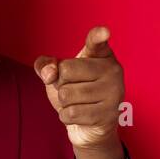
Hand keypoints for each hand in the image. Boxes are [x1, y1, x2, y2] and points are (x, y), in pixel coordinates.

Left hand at [33, 26, 122, 150]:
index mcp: (101, 55)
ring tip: (78, 102)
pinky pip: (70, 113)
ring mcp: (114, 92)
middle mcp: (112, 70)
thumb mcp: (57, 75)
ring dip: (64, 102)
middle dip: (61, 83)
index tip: (103, 32)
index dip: (98, 36)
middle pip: (66, 70)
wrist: (88, 126)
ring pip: (66, 94)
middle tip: (74, 88)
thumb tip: (50, 72)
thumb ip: (45, 65)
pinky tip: (79, 115)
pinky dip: (66, 116)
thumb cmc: (74, 92)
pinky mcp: (109, 114)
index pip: (97, 42)